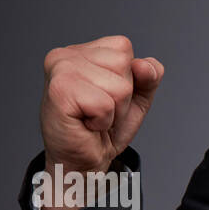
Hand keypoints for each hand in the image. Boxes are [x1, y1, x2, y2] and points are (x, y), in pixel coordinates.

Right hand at [40, 33, 163, 172]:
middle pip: (123, 64)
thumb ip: (148, 77)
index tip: (106, 97)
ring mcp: (60, 70)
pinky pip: (105, 104)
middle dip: (122, 97)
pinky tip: (86, 124)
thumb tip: (145, 65)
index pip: (124, 47)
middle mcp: (66, 55)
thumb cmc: (103, 131)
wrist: (83, 162)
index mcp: (81, 52)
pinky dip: (103, 121)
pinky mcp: (60, 90)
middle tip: (100, 111)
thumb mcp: (135, 99)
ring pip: (119, 87)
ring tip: (94, 118)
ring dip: (113, 111)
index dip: (128, 79)